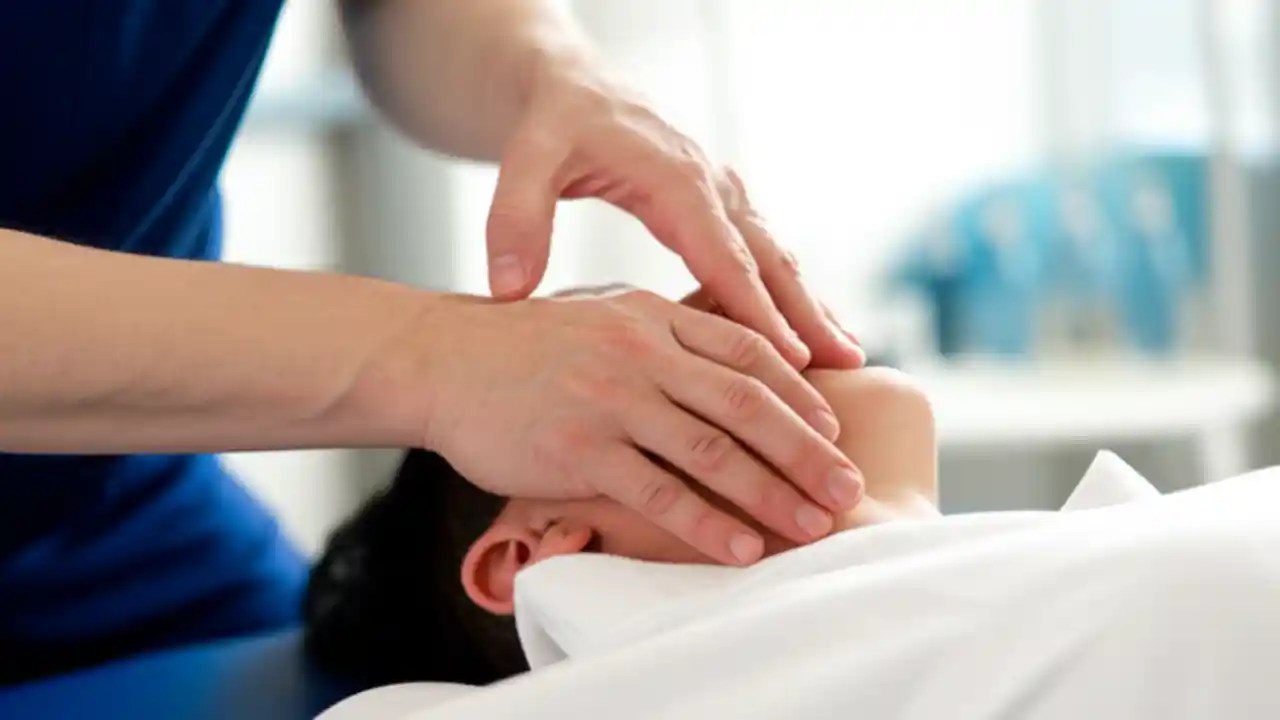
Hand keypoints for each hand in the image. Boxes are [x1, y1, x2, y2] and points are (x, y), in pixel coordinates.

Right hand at [411, 289, 864, 565]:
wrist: (442, 361)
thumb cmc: (525, 345)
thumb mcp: (602, 314)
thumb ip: (662, 334)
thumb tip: (726, 365)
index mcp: (652, 314)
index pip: (747, 352)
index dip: (799, 394)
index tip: (832, 431)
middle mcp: (640, 351)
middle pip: (747, 404)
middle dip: (806, 451)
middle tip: (847, 488)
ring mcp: (610, 398)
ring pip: (713, 451)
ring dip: (771, 493)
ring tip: (812, 524)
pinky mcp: (579, 449)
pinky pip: (659, 492)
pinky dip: (708, 524)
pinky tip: (742, 547)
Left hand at [483, 64, 864, 369]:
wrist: (575, 85)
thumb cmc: (552, 122)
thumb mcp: (523, 158)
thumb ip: (515, 218)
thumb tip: (510, 289)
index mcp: (675, 180)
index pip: (723, 255)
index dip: (756, 310)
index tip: (788, 359)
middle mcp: (713, 186)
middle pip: (770, 259)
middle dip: (807, 314)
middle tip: (843, 366)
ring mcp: (725, 195)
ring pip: (778, 257)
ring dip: (811, 306)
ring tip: (845, 359)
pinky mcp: (723, 205)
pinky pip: (765, 254)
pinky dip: (791, 293)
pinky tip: (808, 331)